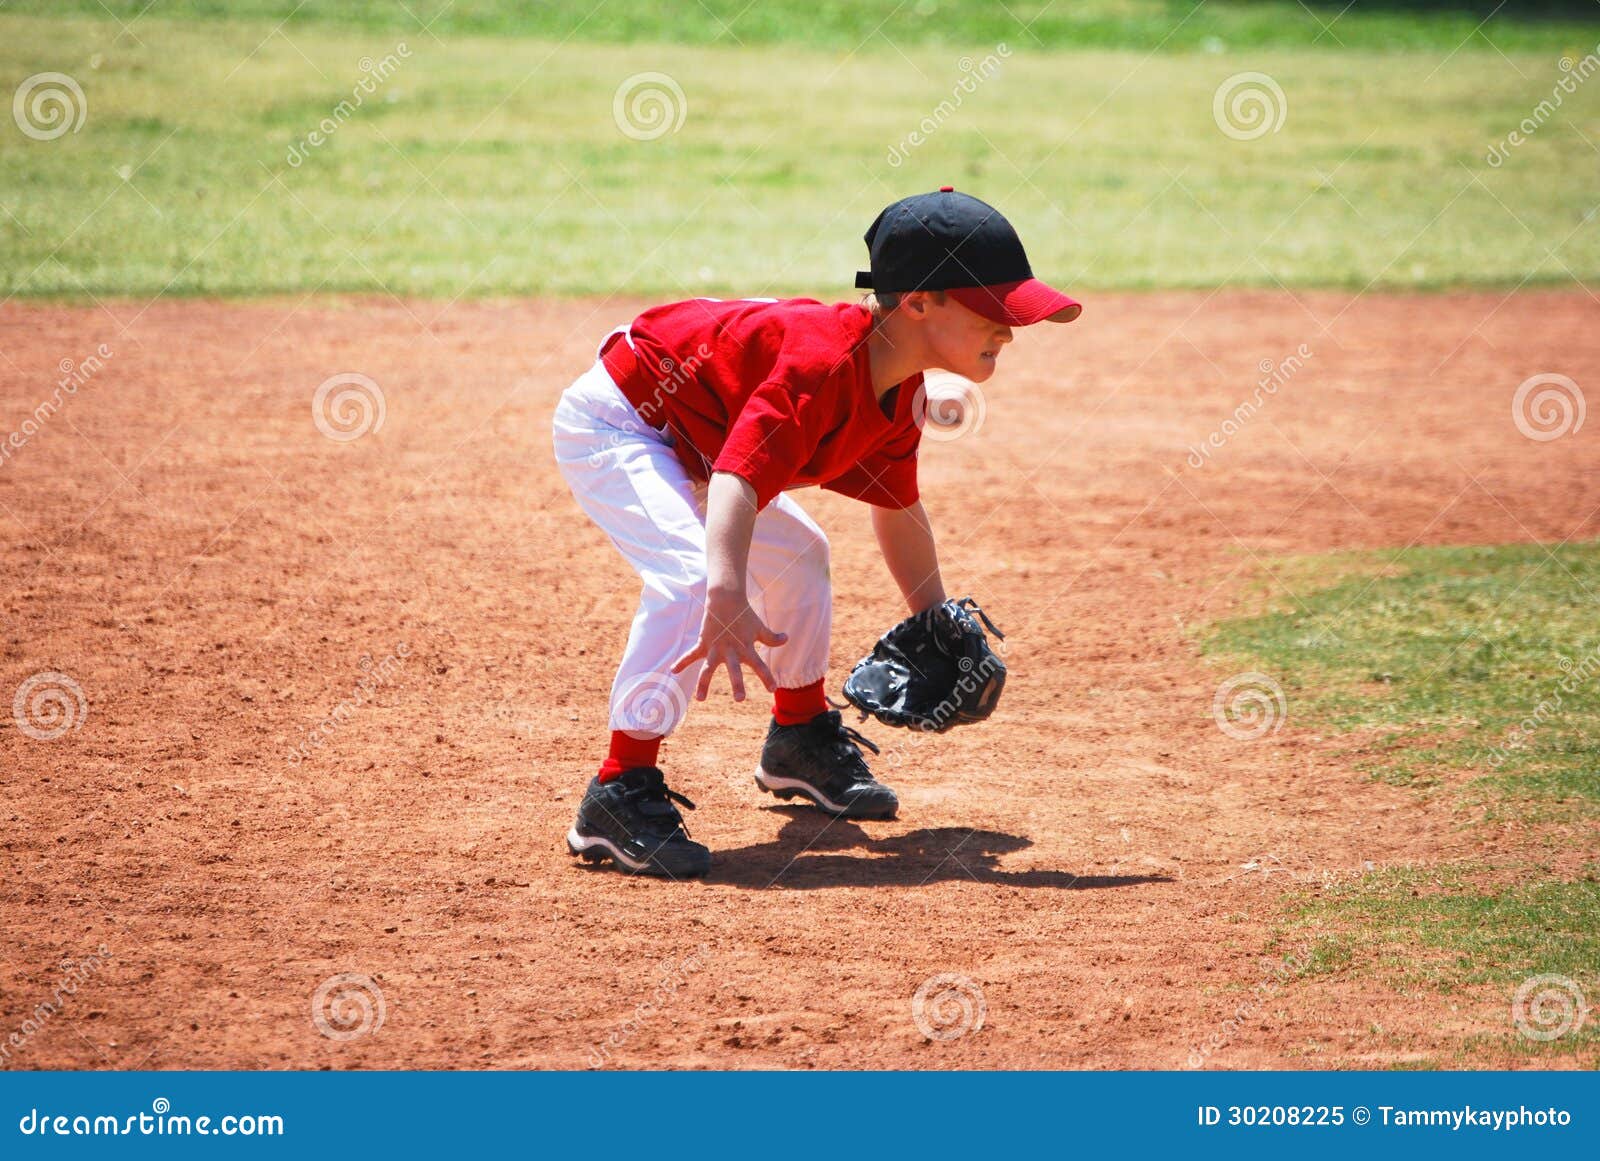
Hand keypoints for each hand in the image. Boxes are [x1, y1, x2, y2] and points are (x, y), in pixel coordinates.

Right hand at [671, 587, 787, 701]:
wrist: (726, 599)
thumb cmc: (744, 615)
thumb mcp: (759, 627)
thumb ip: (771, 637)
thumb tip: (786, 639)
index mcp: (746, 648)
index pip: (759, 666)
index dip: (767, 677)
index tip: (772, 689)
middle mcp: (731, 650)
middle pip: (734, 670)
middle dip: (737, 684)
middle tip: (740, 699)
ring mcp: (716, 648)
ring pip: (708, 668)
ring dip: (704, 683)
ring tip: (701, 699)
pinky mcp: (703, 643)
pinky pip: (691, 655)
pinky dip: (681, 662)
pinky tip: (673, 671)